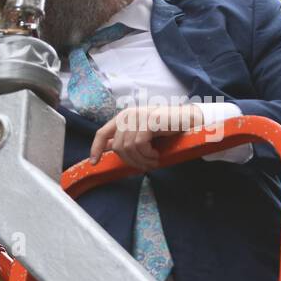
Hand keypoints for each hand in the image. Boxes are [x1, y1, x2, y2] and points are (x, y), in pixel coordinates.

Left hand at [89, 104, 205, 170]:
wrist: (186, 121)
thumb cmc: (165, 130)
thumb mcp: (142, 135)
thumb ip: (126, 139)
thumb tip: (109, 149)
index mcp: (123, 117)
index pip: (102, 133)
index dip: (96, 148)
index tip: (94, 163)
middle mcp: (128, 114)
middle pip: (117, 146)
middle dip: (130, 161)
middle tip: (145, 166)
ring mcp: (138, 116)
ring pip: (129, 148)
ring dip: (142, 160)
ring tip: (153, 161)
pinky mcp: (149, 120)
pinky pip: (140, 145)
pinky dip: (148, 154)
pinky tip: (156, 155)